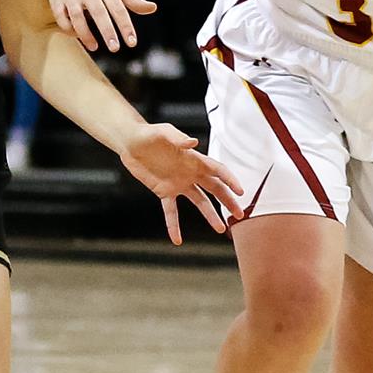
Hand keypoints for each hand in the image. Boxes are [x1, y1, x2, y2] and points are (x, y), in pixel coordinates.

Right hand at [49, 0, 156, 51]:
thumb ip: (133, 0)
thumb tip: (153, 8)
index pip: (118, 8)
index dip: (125, 26)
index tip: (132, 43)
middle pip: (99, 12)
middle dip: (107, 30)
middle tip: (115, 49)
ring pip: (77, 16)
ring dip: (86, 34)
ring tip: (95, 48)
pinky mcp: (56, 0)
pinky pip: (61, 17)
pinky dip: (69, 29)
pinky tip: (77, 37)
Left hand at [117, 123, 245, 244]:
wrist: (131, 142)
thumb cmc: (149, 133)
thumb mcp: (164, 132)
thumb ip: (178, 137)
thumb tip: (193, 142)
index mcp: (194, 158)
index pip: (218, 170)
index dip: (230, 180)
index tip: (240, 191)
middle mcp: (190, 173)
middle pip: (215, 188)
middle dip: (228, 201)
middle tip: (240, 214)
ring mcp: (178, 184)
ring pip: (199, 201)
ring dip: (210, 215)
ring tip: (221, 229)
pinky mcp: (163, 191)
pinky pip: (171, 211)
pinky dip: (174, 225)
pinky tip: (177, 239)